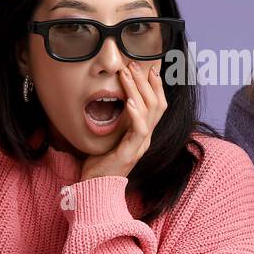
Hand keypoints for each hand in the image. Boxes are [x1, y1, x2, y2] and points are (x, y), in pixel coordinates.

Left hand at [80, 61, 167, 180]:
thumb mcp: (110, 136)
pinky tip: (130, 101)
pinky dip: (136, 114)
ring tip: (128, 74)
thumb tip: (115, 100)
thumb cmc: (100, 163)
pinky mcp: (130, 154)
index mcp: (142, 134)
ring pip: (149, 113)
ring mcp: (140, 146)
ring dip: (138, 90)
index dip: (156, 86)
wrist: (95, 189)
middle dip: (147, 82)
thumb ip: (117, 120)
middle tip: (134, 64)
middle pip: (157, 105)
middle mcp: (145, 139)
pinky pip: (139, 131)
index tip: (149, 67)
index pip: (157, 105)